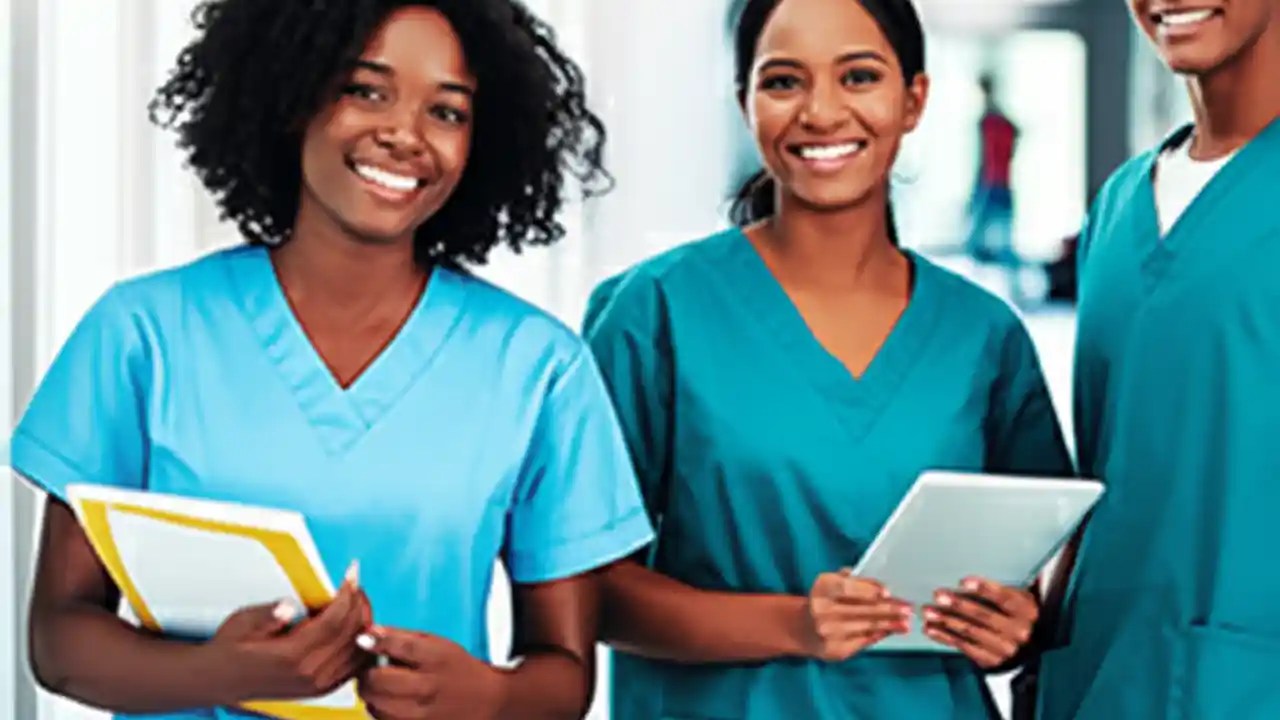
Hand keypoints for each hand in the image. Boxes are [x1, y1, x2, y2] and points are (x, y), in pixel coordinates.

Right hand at [207, 561, 373, 701]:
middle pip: (350, 634)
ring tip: (356, 599)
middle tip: (354, 583)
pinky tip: (356, 625)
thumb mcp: (243, 623)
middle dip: (358, 603)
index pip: (333, 621)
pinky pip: (356, 665)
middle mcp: (310, 673)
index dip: (347, 594)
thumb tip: (289, 606)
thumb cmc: (232, 649)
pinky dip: (362, 643)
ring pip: (358, 649)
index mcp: (291, 656)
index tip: (351, 574)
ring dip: (363, 621)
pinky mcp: (322, 688)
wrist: (222, 679)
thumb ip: (268, 614)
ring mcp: (318, 684)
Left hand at [355, 627, 504, 719]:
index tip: (362, 640)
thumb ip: (402, 638)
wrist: (486, 701)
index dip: (374, 641)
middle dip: (366, 673)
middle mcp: (428, 687)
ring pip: (374, 704)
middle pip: (377, 680)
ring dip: (371, 694)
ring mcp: (421, 713)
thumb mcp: (437, 644)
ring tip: (382, 686)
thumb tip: (367, 633)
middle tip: (371, 669)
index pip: (399, 646)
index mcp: (436, 658)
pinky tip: (390, 702)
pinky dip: (379, 711)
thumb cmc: (458, 669)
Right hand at [802, 571, 911, 661]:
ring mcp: (829, 632)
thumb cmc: (826, 600)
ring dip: (890, 624)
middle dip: (888, 609)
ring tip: (906, 622)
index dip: (868, 590)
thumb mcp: (833, 583)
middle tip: (907, 608)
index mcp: (822, 588)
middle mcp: (822, 611)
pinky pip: (865, 640)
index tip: (887, 592)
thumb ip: (854, 580)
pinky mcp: (836, 650)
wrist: (804, 629)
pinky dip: (881, 634)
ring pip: (866, 626)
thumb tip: (882, 588)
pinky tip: (892, 630)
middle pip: (861, 610)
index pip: (846, 588)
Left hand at [923, 577, 1038, 668]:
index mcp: (1027, 611)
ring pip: (971, 632)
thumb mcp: (1016, 597)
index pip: (1005, 598)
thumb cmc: (1014, 612)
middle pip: (985, 616)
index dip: (984, 589)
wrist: (1026, 646)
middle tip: (938, 595)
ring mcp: (1005, 649)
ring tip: (928, 612)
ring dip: (946, 621)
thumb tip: (972, 571)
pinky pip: (964, 647)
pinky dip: (945, 637)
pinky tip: (930, 629)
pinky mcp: (991, 660)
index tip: (963, 581)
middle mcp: (1019, 632)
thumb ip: (999, 588)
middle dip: (959, 605)